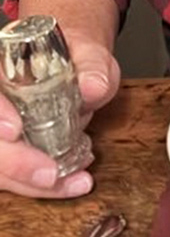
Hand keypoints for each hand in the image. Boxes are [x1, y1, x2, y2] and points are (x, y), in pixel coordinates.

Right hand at [0, 34, 119, 197]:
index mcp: (3, 70)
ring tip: (75, 181)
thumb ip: (92, 65)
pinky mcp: (13, 154)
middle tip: (50, 174)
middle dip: (15, 163)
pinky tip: (72, 182)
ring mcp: (2, 133)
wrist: (76, 61)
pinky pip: (15, 178)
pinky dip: (42, 186)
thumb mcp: (89, 50)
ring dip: (31, 183)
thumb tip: (93, 87)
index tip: (14, 130)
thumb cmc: (75, 52)